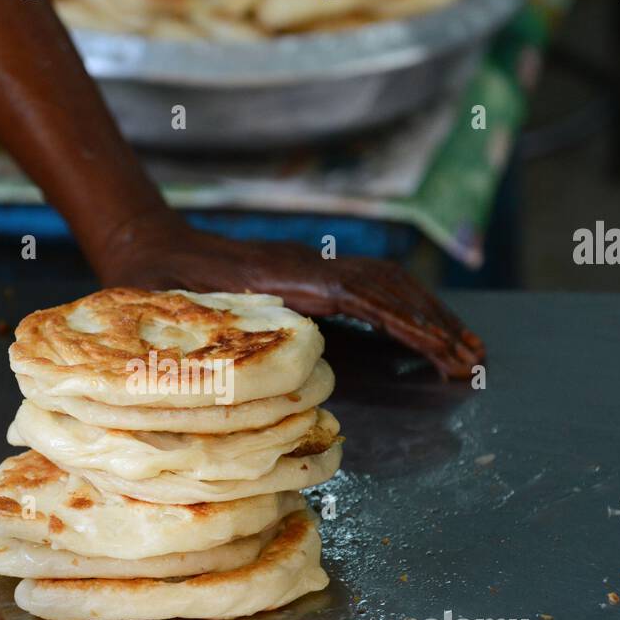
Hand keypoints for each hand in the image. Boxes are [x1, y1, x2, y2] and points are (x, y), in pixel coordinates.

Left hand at [93, 209, 484, 378]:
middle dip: (437, 323)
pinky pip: (369, 290)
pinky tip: (420, 338)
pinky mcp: (307, 277)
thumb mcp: (167, 310)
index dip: (408, 325)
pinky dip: (402, 312)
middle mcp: (306, 265)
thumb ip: (194, 337)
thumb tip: (216, 376)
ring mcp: (309, 268)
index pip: (363, 297)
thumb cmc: (150, 281)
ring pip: (388, 284)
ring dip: (429, 315)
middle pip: (391, 286)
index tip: (444, 353)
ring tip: (466, 351)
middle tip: (474, 362)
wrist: (144, 243)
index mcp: (282, 275)